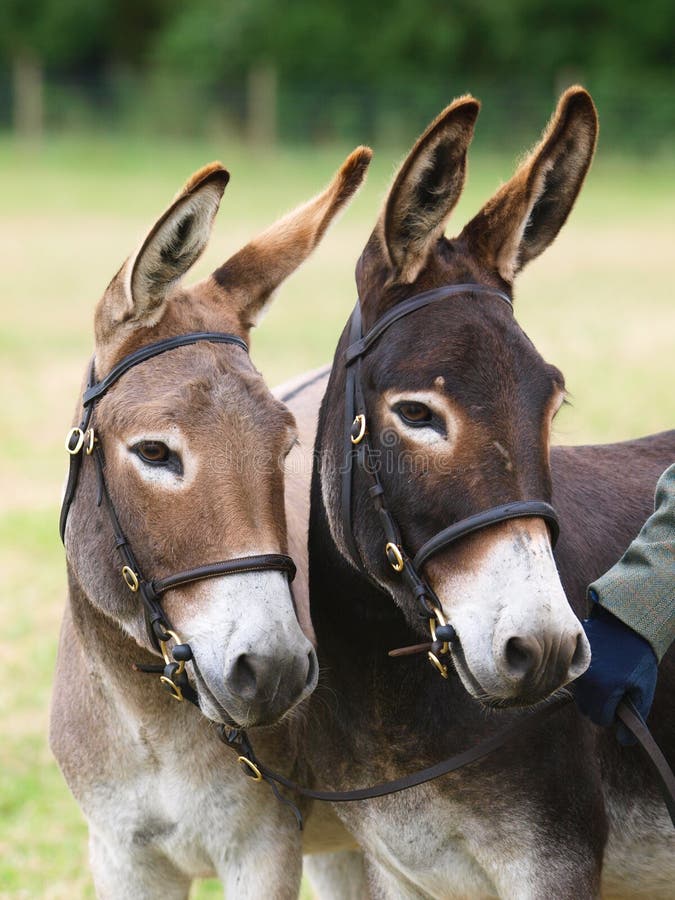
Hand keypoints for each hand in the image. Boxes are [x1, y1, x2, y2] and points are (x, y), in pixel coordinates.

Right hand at [574, 604, 657, 744]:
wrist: (627, 623)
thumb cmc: (639, 659)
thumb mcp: (643, 689)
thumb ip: (636, 719)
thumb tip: (625, 743)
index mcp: (603, 690)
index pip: (599, 719)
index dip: (613, 715)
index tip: (621, 700)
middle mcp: (584, 680)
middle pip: (586, 708)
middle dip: (600, 704)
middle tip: (615, 689)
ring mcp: (574, 666)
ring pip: (578, 693)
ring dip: (590, 691)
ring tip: (606, 675)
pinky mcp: (569, 655)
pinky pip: (573, 676)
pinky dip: (583, 676)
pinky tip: (597, 664)